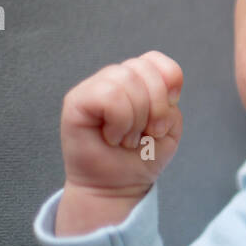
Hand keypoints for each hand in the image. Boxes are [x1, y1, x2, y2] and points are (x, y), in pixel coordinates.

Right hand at [60, 51, 183, 197]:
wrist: (120, 186)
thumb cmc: (141, 157)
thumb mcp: (170, 126)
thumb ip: (169, 100)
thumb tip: (162, 85)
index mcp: (137, 81)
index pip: (154, 59)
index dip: (169, 80)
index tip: (170, 108)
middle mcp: (114, 80)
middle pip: (143, 68)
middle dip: (157, 106)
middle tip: (148, 132)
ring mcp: (92, 88)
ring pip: (125, 80)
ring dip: (136, 118)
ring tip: (127, 138)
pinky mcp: (75, 102)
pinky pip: (108, 95)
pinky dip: (120, 120)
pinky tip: (112, 137)